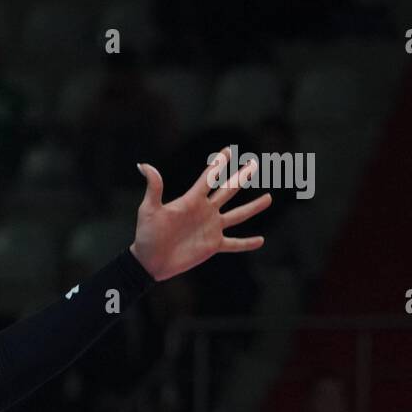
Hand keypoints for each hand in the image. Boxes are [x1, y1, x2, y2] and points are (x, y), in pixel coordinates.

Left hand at [129, 147, 271, 281]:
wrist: (149, 261)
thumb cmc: (147, 234)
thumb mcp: (149, 209)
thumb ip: (154, 188)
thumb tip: (143, 165)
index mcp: (191, 201)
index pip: (208, 178)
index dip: (218, 164)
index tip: (228, 150)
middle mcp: (205, 211)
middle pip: (228, 191)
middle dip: (241, 177)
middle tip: (255, 163)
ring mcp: (211, 228)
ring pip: (238, 215)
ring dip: (253, 207)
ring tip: (268, 198)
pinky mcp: (213, 246)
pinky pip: (234, 244)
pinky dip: (246, 243)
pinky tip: (261, 240)